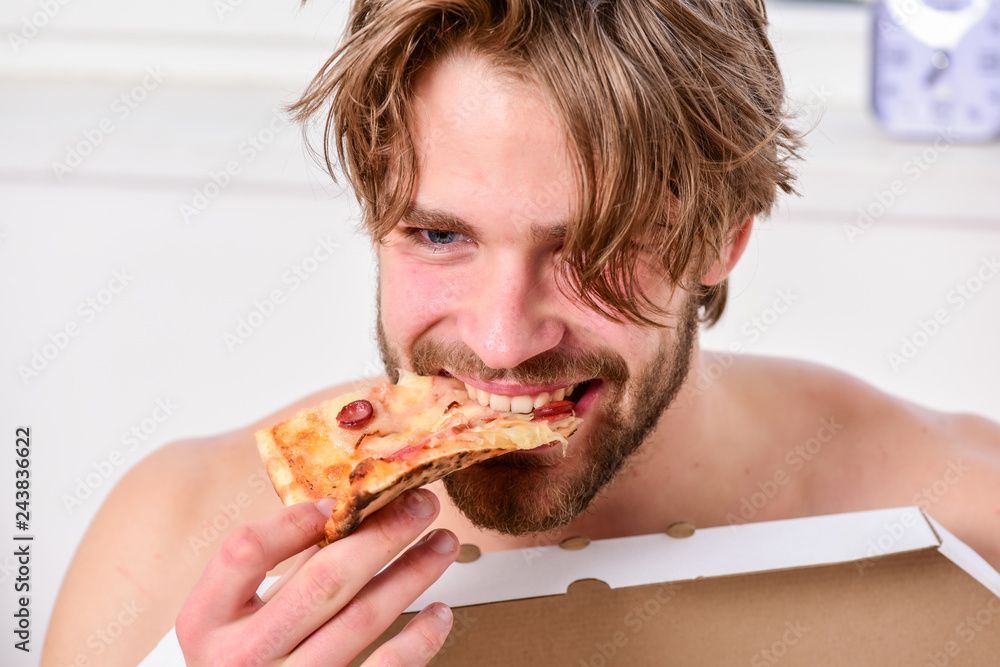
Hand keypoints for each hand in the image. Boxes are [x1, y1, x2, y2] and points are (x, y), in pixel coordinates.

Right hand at [176, 489, 459, 665]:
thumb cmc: (239, 658)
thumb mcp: (228, 616)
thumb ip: (270, 568)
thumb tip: (342, 507)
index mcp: (205, 621)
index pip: (245, 551)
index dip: (294, 518)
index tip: (340, 499)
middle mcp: (242, 657)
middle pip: (323, 581)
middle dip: (382, 534)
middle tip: (421, 504)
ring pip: (363, 618)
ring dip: (413, 573)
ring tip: (442, 544)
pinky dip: (420, 638)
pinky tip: (440, 612)